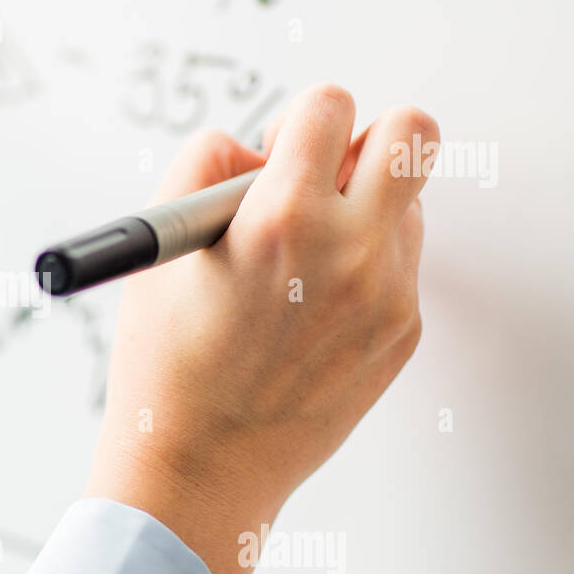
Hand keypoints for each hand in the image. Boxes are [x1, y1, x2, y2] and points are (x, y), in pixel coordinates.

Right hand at [85, 84, 437, 573]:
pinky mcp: (402, 333)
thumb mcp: (161, 246)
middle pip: (412, 134)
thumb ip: (207, 167)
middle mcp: (350, 250)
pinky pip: (401, 266)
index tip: (280, 152)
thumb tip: (259, 147)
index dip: (299, 121)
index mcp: (282, 217)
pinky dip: (365, 268)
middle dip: (367, 142)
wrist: (200, 469)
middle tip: (324, 181)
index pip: (330, 105)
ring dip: (365, 210)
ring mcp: (387, 295)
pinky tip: (310, 311)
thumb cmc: (167, 364)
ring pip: (409, 203)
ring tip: (303, 262)